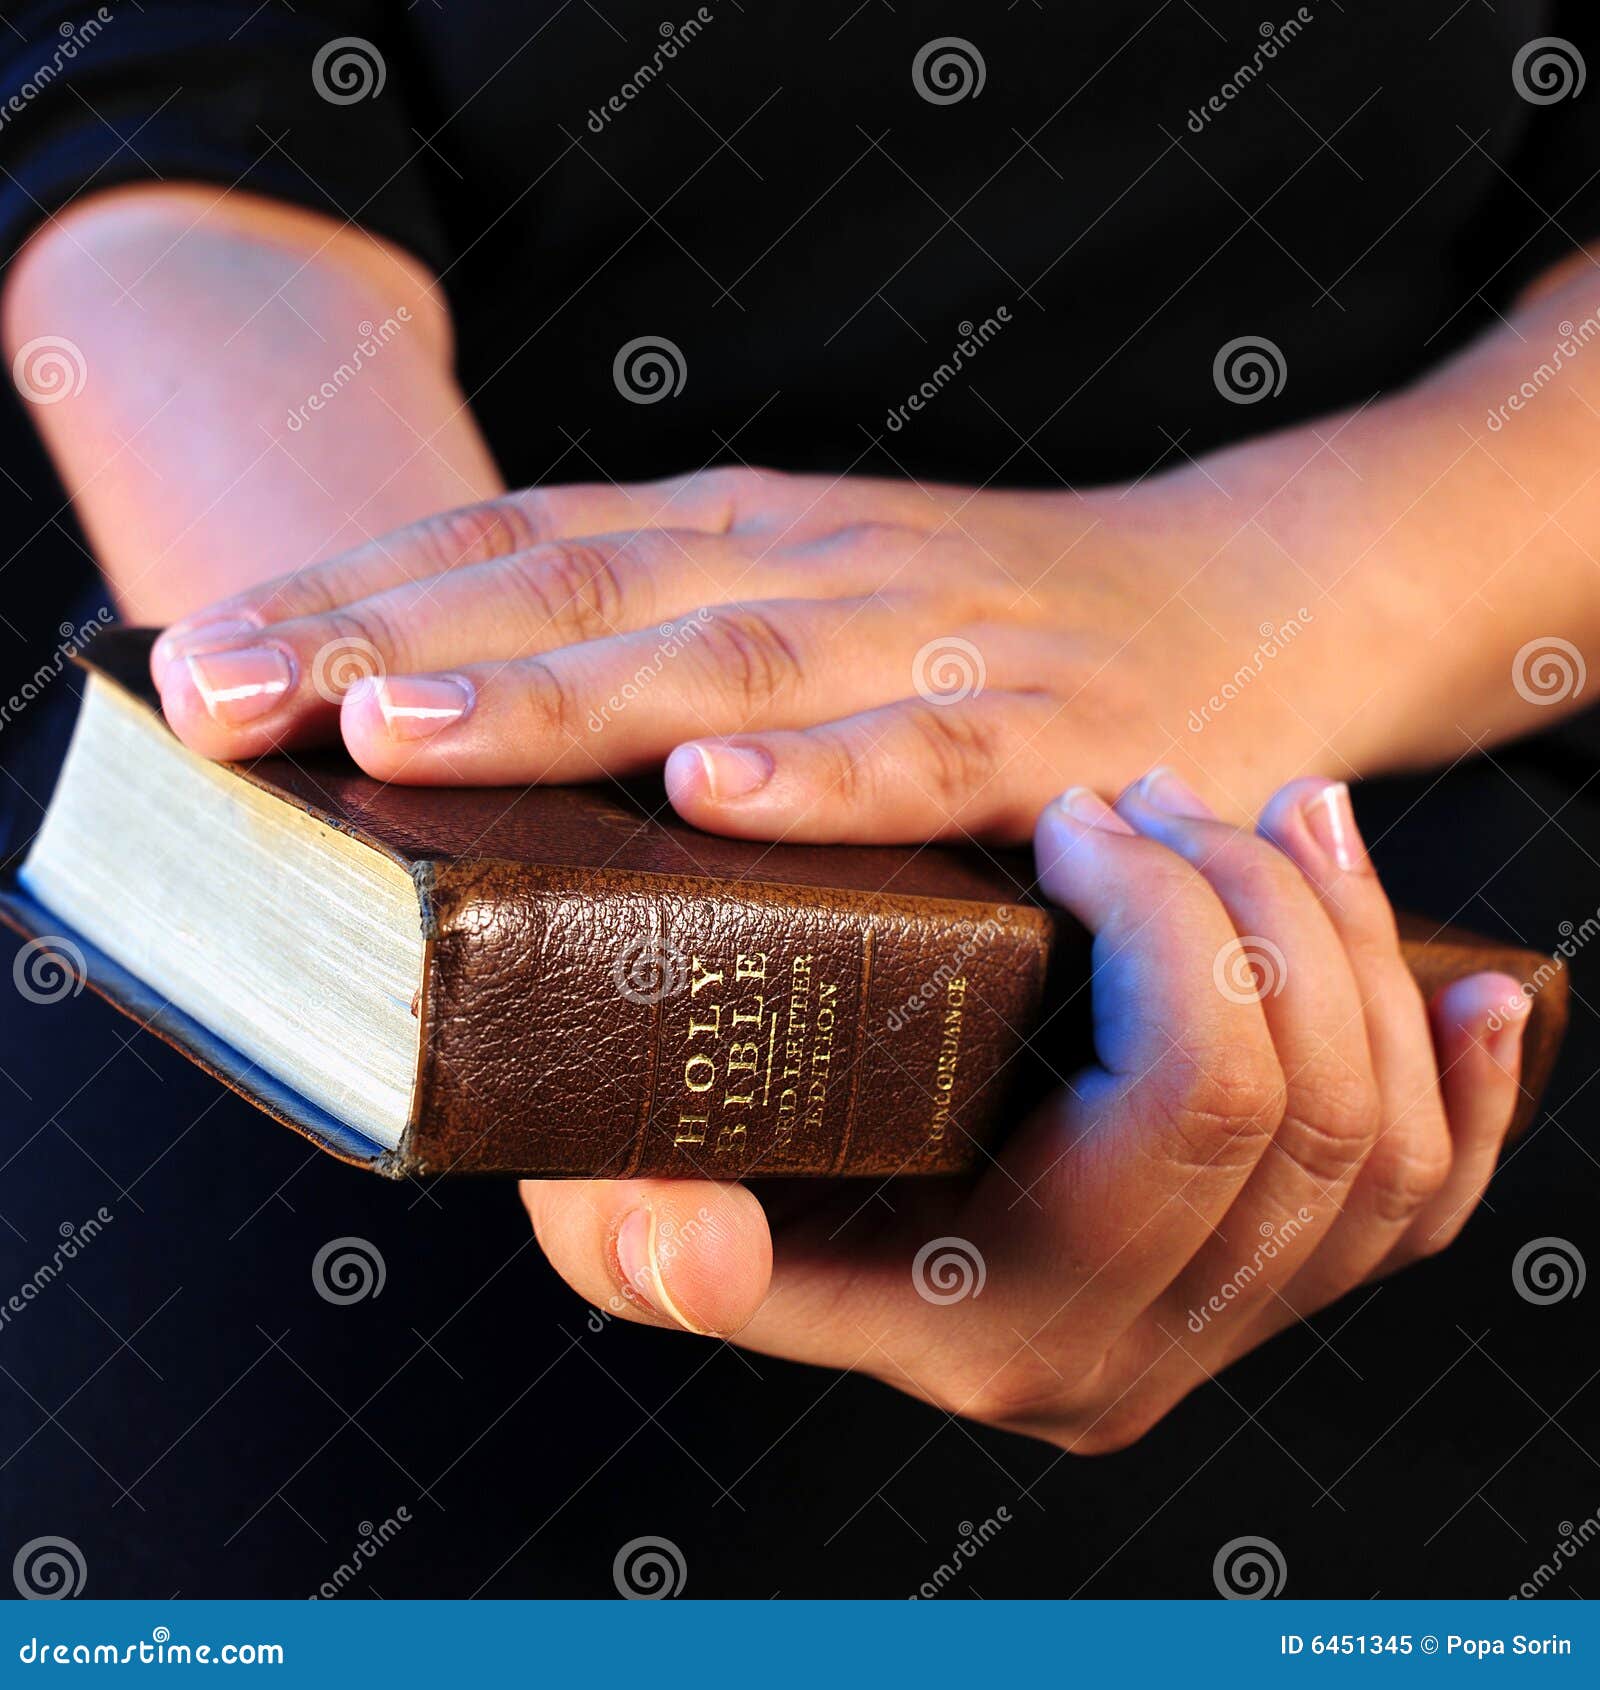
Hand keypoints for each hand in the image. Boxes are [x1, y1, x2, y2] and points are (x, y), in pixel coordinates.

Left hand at [148, 466, 1360, 841]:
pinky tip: (715, 798)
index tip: (211, 662)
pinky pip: (926, 754)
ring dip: (556, 700)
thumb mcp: (824, 604)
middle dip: (391, 644)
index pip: (522, 547)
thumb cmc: (1003, 630)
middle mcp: (817, 563)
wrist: (1252, 594)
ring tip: (400, 736)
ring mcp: (934, 637)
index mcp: (748, 534)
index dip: (361, 595)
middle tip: (229, 697)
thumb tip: (488, 751)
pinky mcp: (1052, 734)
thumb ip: (685, 649)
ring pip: (721, 663)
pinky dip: (824, 775)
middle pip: (577, 595)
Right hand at [520, 773, 1525, 1450]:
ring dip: (1349, 944)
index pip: (1194, 1107)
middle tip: (1148, 797)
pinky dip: (1469, 1079)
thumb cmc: (711, 1195)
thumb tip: (677, 1233)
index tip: (1078, 817)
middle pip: (1308, 1095)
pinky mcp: (1271, 1293)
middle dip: (1248, 901)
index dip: (1173, 928)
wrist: (791, 1232)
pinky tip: (1466, 985)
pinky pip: (1432, 1199)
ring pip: (1385, 1129)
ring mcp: (1218, 1329)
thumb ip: (632, 1244)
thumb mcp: (633, 1220)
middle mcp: (1134, 1349)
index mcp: (1003, 1321)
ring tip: (1275, 820)